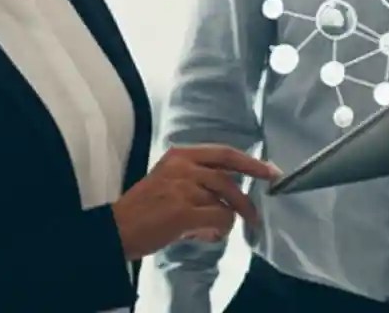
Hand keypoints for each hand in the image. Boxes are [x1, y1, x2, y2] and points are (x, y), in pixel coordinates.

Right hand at [111, 145, 280, 259]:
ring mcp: (184, 187)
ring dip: (225, 220)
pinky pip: (220, 219)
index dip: (250, 162)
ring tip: (211, 231)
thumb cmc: (143, 208)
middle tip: (256, 215)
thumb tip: (229, 191)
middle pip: (229, 178)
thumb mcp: (168, 181)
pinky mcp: (184, 210)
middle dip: (247, 198)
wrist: (118, 228)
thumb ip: (197, 180)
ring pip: (225, 202)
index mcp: (179, 155)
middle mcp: (183, 166)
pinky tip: (205, 235)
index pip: (224, 153)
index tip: (270, 170)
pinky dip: (219, 230)